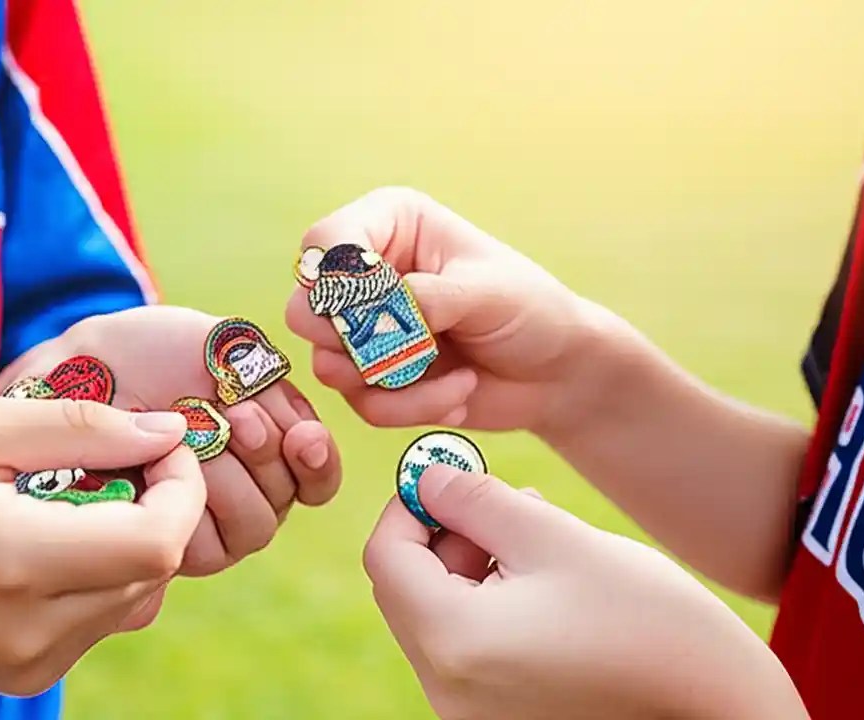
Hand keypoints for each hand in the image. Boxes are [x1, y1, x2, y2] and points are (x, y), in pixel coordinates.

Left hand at [0, 305, 342, 575]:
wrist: (89, 361)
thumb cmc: (158, 352)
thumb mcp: (228, 353)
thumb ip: (277, 392)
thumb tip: (309, 441)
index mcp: (268, 450)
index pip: (316, 479)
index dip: (318, 464)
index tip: (303, 437)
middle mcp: (243, 492)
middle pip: (285, 503)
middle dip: (269, 459)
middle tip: (242, 417)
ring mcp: (204, 521)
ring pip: (251, 528)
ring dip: (234, 480)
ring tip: (209, 432)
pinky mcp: (163, 542)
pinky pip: (202, 546)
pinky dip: (193, 503)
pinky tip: (173, 466)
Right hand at [0, 397, 203, 701]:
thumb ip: (81, 427)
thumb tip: (168, 429)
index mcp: (18, 563)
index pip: (160, 540)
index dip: (182, 487)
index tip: (160, 443)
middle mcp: (36, 629)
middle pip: (157, 568)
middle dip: (161, 506)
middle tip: (116, 461)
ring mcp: (34, 663)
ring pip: (138, 596)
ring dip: (133, 540)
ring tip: (74, 500)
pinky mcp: (30, 676)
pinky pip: (104, 619)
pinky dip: (103, 574)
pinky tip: (52, 541)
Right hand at [287, 187, 618, 433]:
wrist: (557, 374)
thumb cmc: (530, 311)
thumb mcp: (485, 292)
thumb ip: (424, 297)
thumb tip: (369, 313)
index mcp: (390, 225)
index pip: (324, 244)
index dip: (337, 282)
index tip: (382, 309)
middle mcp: (364, 275)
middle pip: (306, 309)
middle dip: (359, 342)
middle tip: (413, 349)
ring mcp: (363, 331)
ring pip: (329, 364)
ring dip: (395, 382)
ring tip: (453, 375)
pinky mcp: (372, 379)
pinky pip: (361, 404)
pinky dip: (411, 407)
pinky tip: (458, 394)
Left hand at [363, 466, 806, 719]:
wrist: (723, 709)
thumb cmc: (650, 618)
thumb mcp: (555, 537)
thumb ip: (477, 501)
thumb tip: (426, 478)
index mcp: (454, 641)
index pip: (385, 556)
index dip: (408, 504)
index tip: (451, 476)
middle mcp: (448, 691)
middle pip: (406, 591)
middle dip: (443, 536)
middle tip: (503, 504)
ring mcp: (470, 716)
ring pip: (437, 619)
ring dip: (468, 569)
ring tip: (534, 540)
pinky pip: (467, 652)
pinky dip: (488, 608)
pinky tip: (542, 585)